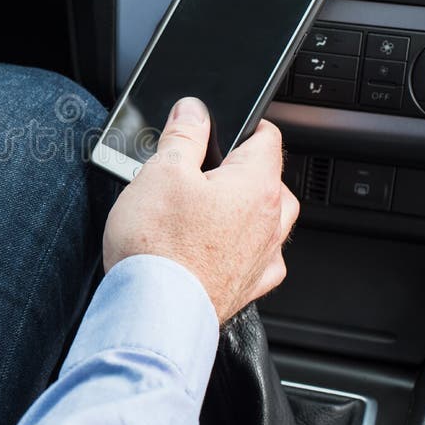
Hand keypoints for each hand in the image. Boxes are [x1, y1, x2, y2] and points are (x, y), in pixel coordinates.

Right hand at [103, 97, 298, 323]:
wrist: (153, 314)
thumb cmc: (158, 247)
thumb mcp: (161, 172)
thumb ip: (183, 135)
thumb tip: (193, 110)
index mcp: (256, 186)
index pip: (268, 138)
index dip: (245, 125)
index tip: (223, 126)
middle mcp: (269, 224)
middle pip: (272, 182)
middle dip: (244, 170)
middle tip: (207, 168)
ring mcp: (261, 261)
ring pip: (269, 223)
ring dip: (248, 211)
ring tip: (211, 208)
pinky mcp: (245, 290)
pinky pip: (257, 260)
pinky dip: (241, 249)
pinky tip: (213, 248)